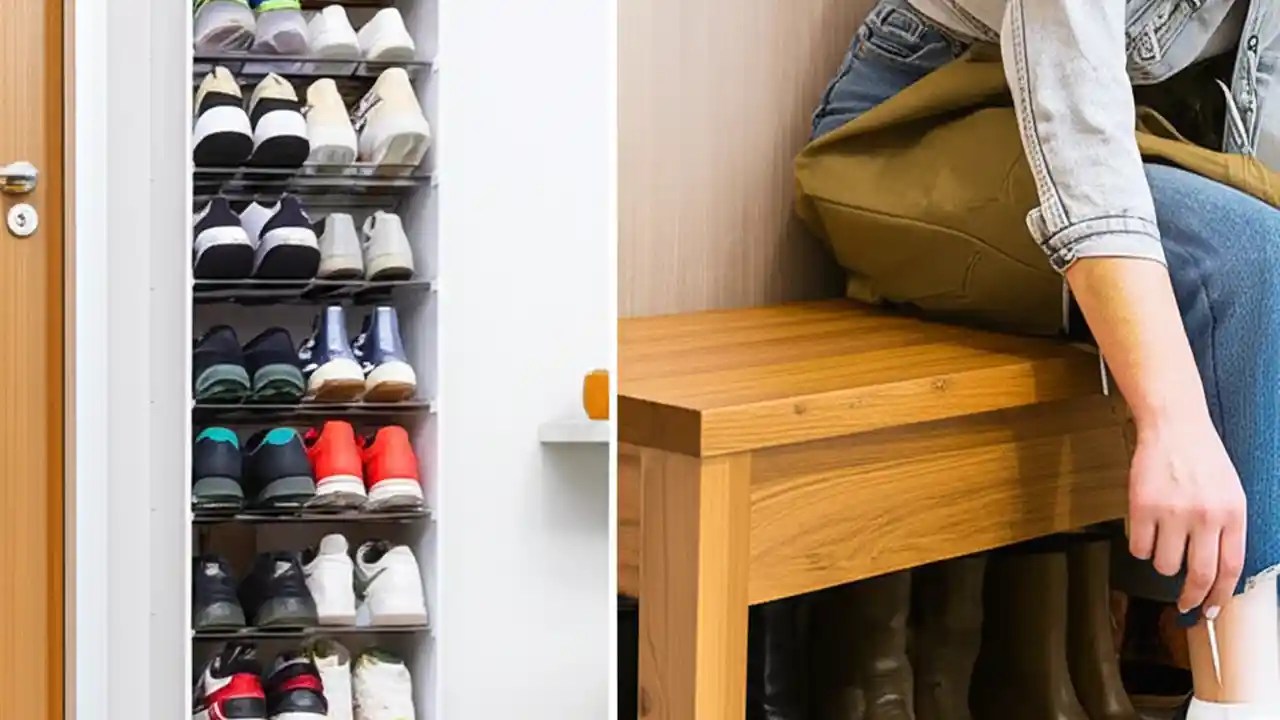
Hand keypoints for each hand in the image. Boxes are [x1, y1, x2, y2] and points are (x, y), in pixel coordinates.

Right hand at [1128, 415, 1245, 618]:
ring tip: (1162, 543)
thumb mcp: (1230, 494)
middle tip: (1184, 605)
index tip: (1210, 608)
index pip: (1230, 568)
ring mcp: (1173, 511)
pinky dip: (1140, 547)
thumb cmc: (1203, 459)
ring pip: (1164, 564)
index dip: (1219, 595)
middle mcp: (1206, 515)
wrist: (1175, 426)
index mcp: (1233, 514)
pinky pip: (1138, 547)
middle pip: (1198, 574)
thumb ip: (1227, 531)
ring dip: (1161, 562)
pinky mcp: (1142, 506)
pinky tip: (1145, 532)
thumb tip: (1216, 573)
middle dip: (1190, 597)